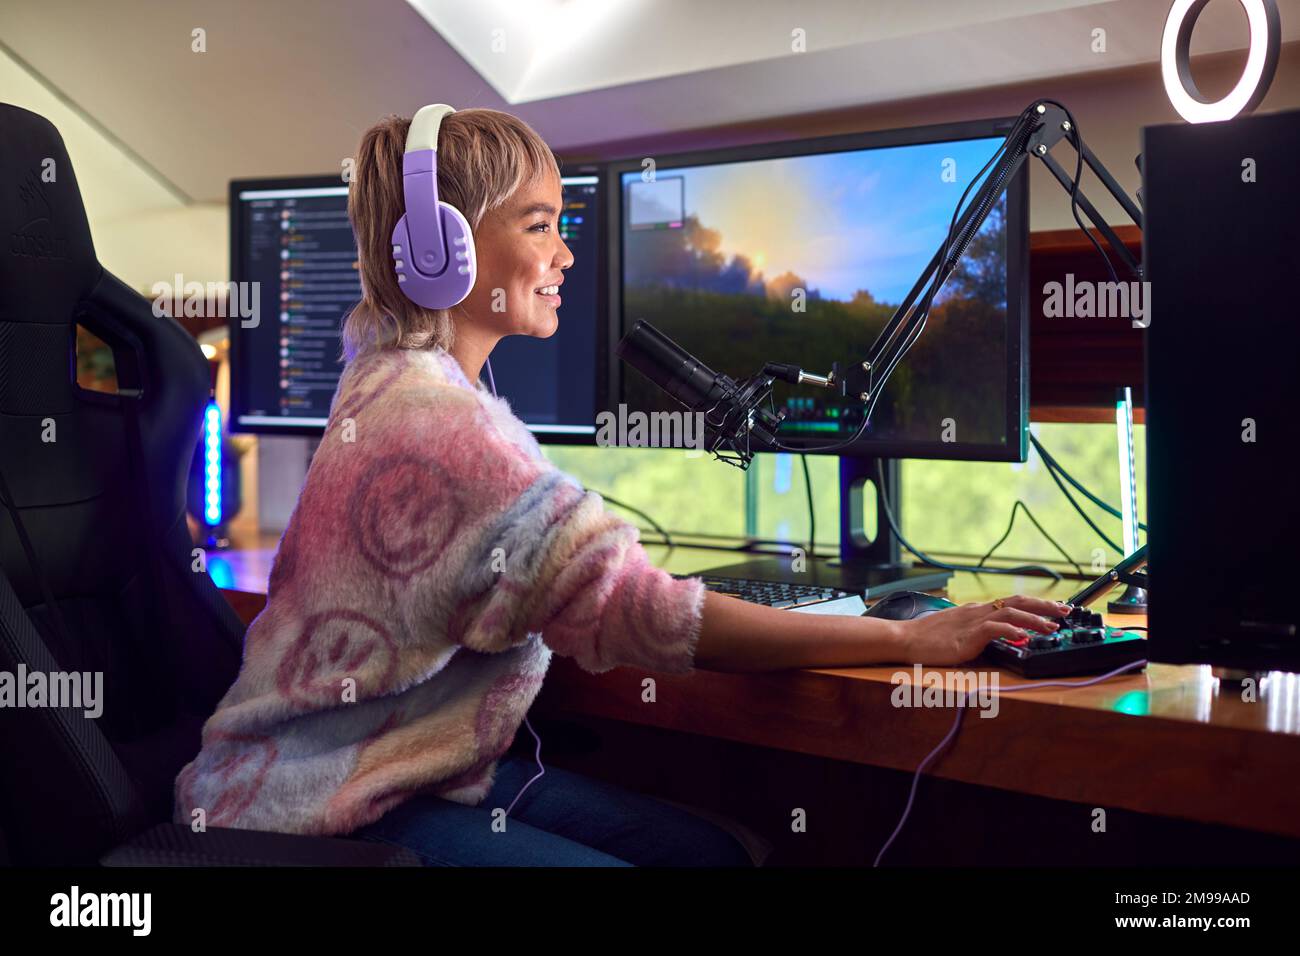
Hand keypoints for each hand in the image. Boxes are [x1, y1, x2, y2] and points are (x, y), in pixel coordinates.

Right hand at [898, 595, 1071, 665]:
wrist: (905, 639)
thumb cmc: (928, 639)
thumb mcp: (958, 632)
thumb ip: (978, 631)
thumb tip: (998, 637)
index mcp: (977, 611)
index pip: (1012, 602)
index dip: (1037, 604)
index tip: (1056, 607)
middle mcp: (978, 611)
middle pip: (1017, 601)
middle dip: (1044, 605)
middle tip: (1067, 610)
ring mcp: (973, 622)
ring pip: (1010, 613)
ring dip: (1034, 618)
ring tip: (1052, 626)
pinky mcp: (967, 636)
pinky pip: (993, 629)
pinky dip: (1011, 631)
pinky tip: (1024, 637)